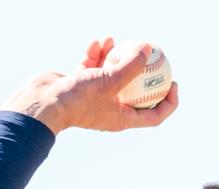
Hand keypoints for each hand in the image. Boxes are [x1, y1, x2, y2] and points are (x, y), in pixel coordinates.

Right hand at [0, 37, 178, 135]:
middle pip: (135, 91)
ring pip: (111, 74)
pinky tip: (97, 42)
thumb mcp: (110, 81)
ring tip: (115, 40)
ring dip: (114, 56)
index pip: (154, 115)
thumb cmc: (79, 99)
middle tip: (153, 56)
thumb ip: (131, 66)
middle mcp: (111, 109)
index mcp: (122, 118)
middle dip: (144, 73)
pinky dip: (96, 55)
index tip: (174, 84)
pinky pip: (93, 67)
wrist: (44, 102)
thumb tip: (148, 50)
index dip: (168, 102)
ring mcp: (95, 96)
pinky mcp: (80, 84)